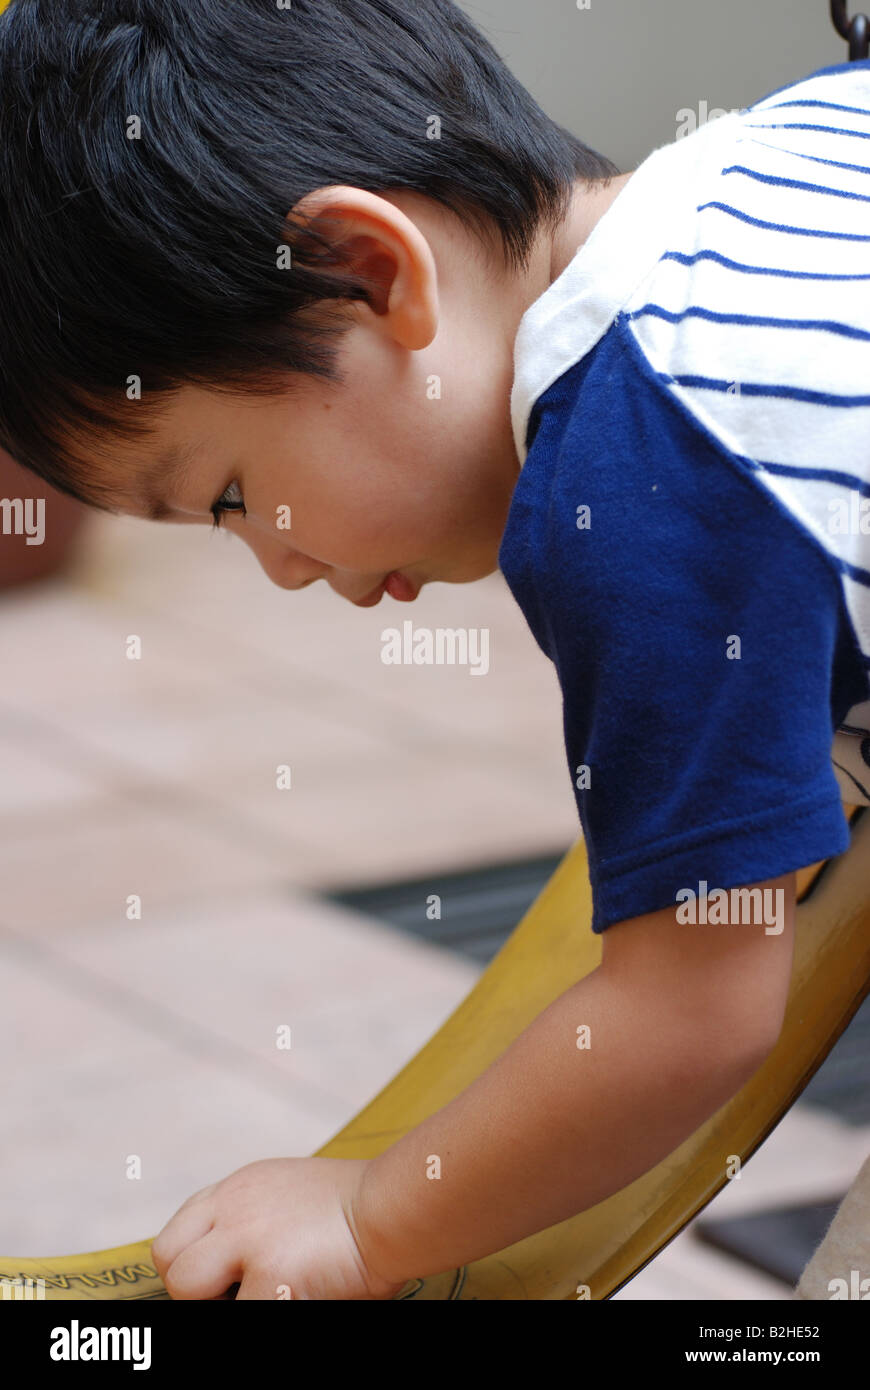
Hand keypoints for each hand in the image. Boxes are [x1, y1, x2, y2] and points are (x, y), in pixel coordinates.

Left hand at [150, 1156, 407, 1300]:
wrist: (396, 1206)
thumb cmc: (361, 1207)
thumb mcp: (292, 1191)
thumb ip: (254, 1216)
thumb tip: (232, 1268)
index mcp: (240, 1187)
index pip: (178, 1230)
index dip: (191, 1263)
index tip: (215, 1283)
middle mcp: (235, 1208)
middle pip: (170, 1258)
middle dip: (194, 1287)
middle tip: (237, 1295)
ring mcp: (248, 1241)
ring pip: (186, 1286)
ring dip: (223, 1302)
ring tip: (266, 1295)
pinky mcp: (271, 1279)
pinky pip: (241, 1313)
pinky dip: (264, 1310)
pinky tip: (294, 1300)